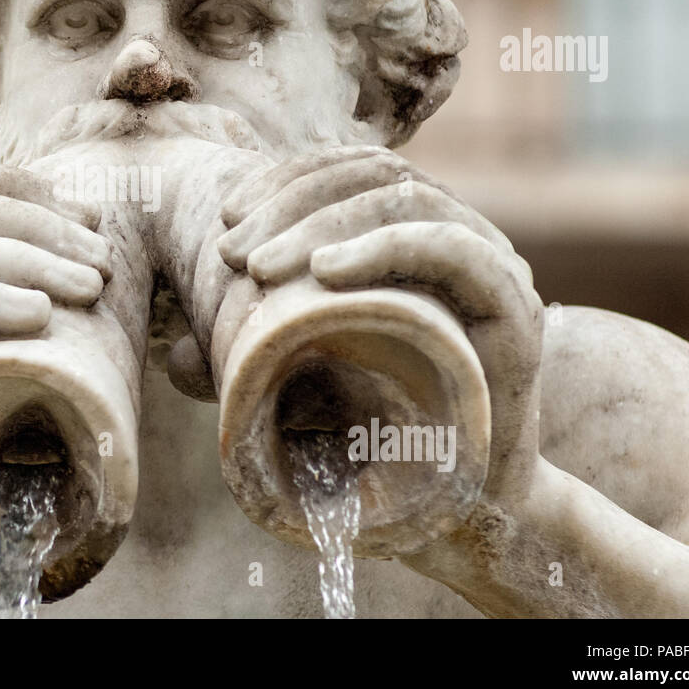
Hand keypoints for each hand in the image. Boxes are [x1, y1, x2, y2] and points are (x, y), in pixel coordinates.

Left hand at [216, 145, 543, 505]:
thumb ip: (240, 363)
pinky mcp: (514, 309)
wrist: (452, 516)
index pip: (350, 172)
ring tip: (259, 267)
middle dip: (291, 201)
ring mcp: (492, 268)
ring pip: (406, 199)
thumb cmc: (372, 448)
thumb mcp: (291, 391)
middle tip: (232, 251)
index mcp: (412, 237)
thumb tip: (174, 358)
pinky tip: (323, 271)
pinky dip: (382, 245)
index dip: (285, 181)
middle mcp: (458, 238)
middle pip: (373, 175)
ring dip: (322, 222)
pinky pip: (453, 249)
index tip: (227, 219)